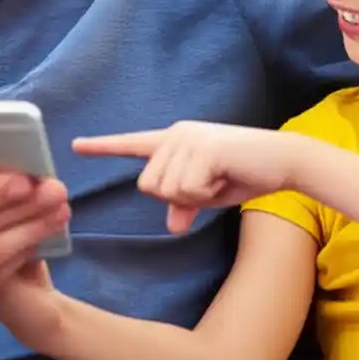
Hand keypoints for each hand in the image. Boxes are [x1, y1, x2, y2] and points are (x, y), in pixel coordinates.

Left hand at [73, 121, 300, 233]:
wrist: (283, 160)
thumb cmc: (246, 175)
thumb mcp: (209, 194)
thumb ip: (185, 204)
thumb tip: (172, 225)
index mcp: (174, 140)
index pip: (132, 144)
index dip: (103, 146)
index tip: (75, 145)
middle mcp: (176, 134)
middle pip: (149, 185)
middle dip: (177, 197)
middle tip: (209, 184)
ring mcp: (188, 139)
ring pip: (167, 190)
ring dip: (194, 196)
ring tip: (219, 178)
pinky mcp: (203, 149)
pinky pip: (187, 191)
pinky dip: (207, 195)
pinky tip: (225, 178)